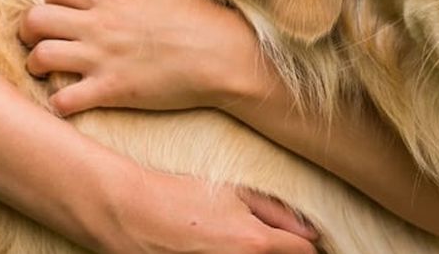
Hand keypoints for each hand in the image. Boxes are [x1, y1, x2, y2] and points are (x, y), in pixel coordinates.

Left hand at [19, 0, 270, 115]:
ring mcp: (103, 59)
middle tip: (38, 41)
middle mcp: (100, 26)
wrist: (225, 56)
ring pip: (39, 57)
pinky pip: (64, 100)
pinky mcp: (112, 90)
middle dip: (28, 31)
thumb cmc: (203, 17)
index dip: (51, 0)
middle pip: (35, 19)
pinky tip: (69, 102)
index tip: (61, 13)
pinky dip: (58, 103)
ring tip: (46, 73)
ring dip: (36, 66)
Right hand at [94, 168, 317, 253]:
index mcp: (255, 243)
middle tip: (255, 240)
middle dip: (276, 252)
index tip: (299, 241)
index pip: (303, 252)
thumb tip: (311, 231)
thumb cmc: (181, 196)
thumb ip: (276, 212)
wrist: (127, 213)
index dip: (304, 244)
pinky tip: (208, 248)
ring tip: (224, 240)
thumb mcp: (233, 192)